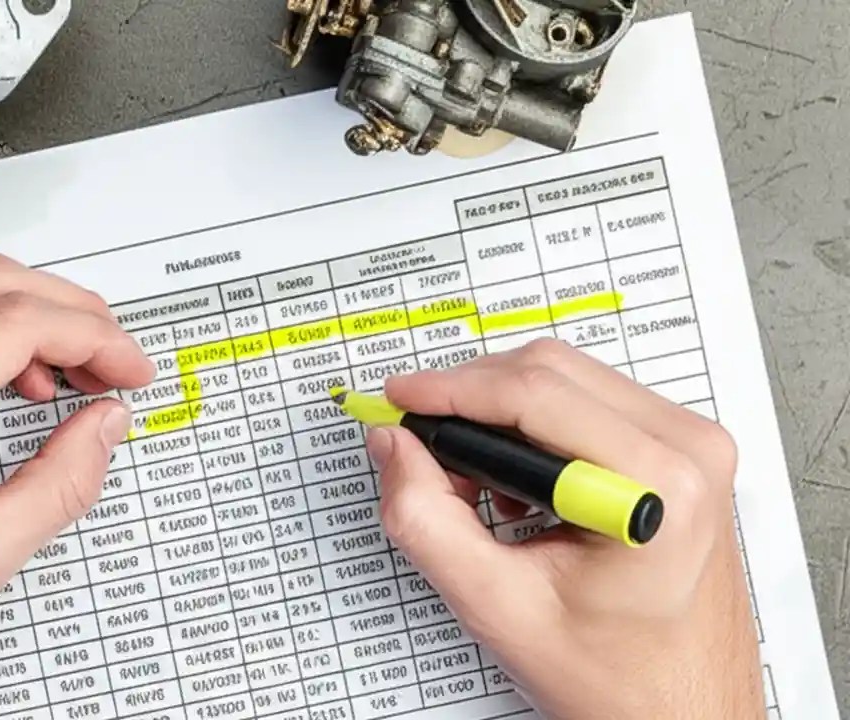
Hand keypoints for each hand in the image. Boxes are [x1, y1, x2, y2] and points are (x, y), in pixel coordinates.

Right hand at [369, 339, 762, 719]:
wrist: (684, 710)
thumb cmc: (619, 679)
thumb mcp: (498, 607)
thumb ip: (427, 521)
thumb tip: (393, 446)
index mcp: (659, 486)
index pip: (534, 396)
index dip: (450, 390)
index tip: (398, 400)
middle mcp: (690, 449)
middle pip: (549, 371)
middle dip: (469, 401)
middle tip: (423, 455)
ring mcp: (693, 444)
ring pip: (564, 378)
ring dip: (498, 415)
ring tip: (473, 488)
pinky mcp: (682, 449)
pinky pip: (588, 400)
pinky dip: (532, 428)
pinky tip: (516, 490)